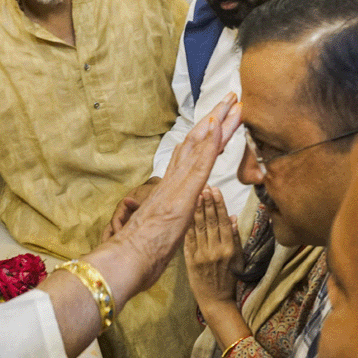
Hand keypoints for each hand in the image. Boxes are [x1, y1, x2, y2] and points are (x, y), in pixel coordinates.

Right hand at [109, 94, 241, 296]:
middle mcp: (172, 181)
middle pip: (195, 142)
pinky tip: (218, 127)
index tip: (218, 120)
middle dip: (214, 120)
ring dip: (216, 122)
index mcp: (169, 189)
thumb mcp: (158, 229)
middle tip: (230, 98)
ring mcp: (177, 185)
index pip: (191, 156)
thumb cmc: (139, 250)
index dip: (205, 137)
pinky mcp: (181, 194)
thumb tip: (164, 211)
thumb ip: (164, 216)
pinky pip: (198, 165)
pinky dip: (208, 144)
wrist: (126, 259)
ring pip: (198, 146)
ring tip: (230, 102)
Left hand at [184, 187, 241, 312]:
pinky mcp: (189, 260)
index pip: (223, 222)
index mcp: (229, 249)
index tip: (216, 190)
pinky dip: (187, 224)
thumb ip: (236, 238)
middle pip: (210, 221)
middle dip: (207, 202)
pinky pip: (188, 239)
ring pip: (198, 227)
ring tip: (196, 194)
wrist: (215, 301)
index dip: (219, 204)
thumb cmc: (230, 279)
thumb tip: (233, 217)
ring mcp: (201, 255)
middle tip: (204, 186)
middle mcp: (215, 251)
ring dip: (196, 209)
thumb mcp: (238, 259)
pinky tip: (185, 212)